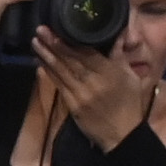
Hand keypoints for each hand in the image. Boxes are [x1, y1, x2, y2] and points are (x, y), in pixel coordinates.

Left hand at [35, 35, 149, 151]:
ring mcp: (80, 95)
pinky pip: (59, 86)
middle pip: (70, 60)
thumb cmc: (130, 103)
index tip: (56, 30)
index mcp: (109, 72)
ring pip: (61, 72)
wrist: (123, 135)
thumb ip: (120, 54)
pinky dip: (49, 73)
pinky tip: (40, 63)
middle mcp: (92, 82)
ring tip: (35, 43)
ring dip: (46, 56)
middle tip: (40, 31)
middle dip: (53, 45)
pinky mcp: (73, 106)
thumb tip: (117, 32)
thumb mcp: (130, 76)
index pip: (85, 53)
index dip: (68, 42)